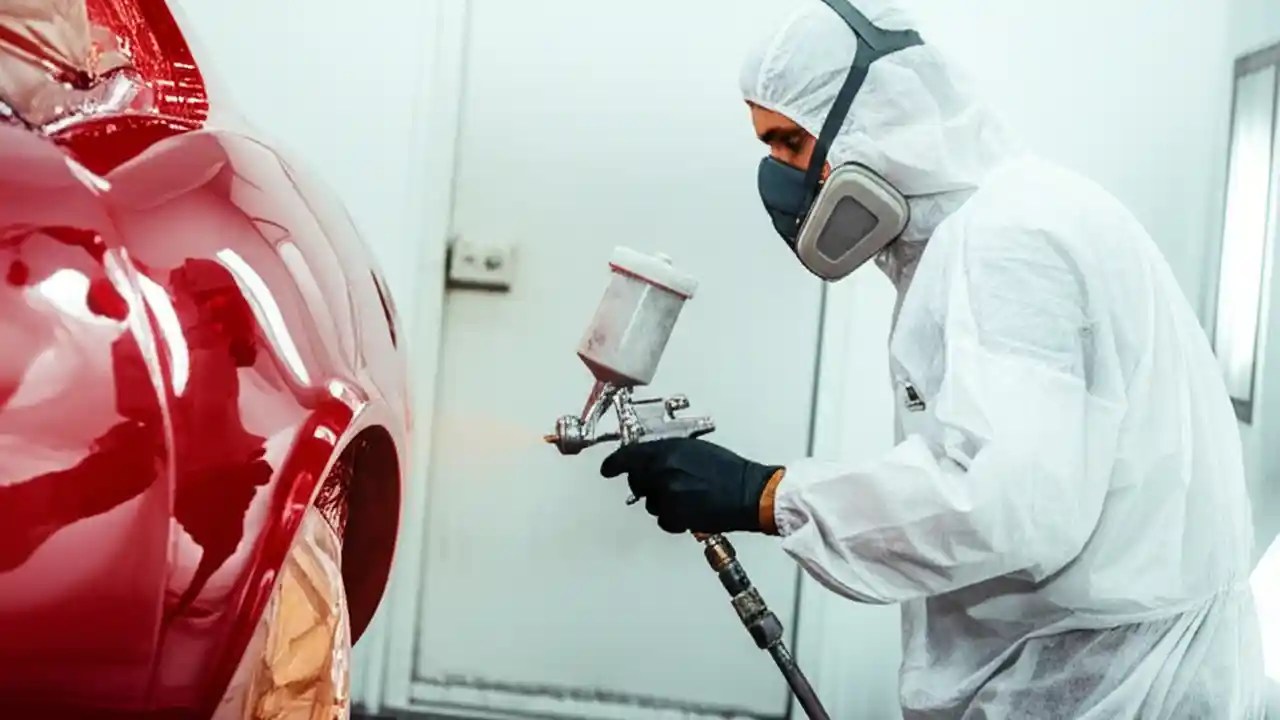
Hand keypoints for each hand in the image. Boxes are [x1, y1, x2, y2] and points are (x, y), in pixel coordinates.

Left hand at [600, 438, 781, 533]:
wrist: (750, 492)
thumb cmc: (729, 469)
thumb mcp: (696, 449)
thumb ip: (669, 452)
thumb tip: (651, 458)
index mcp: (668, 450)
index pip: (628, 456)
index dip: (614, 464)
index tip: (608, 470)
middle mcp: (663, 471)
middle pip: (637, 482)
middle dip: (646, 484)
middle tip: (665, 485)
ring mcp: (668, 496)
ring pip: (650, 503)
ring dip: (663, 502)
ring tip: (688, 496)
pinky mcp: (676, 517)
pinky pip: (663, 520)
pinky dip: (674, 518)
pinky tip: (691, 509)